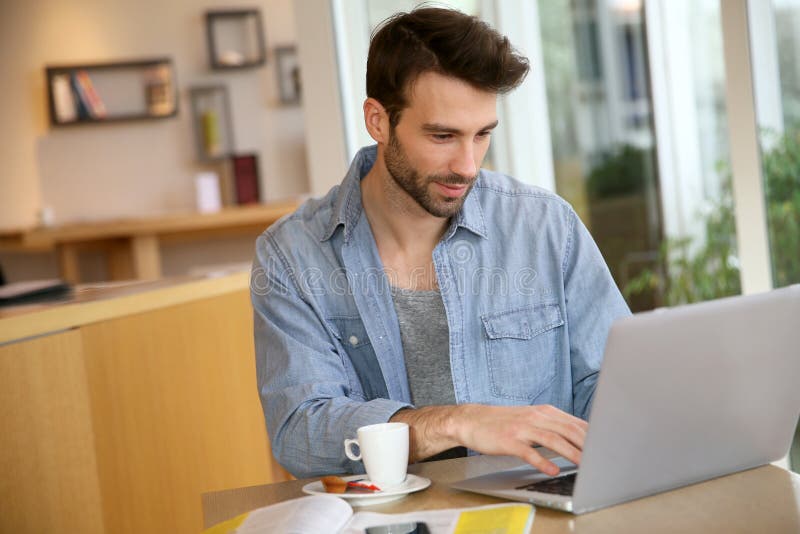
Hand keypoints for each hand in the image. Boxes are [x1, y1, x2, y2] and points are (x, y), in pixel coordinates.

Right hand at [390, 403, 586, 475]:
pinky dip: (542, 461)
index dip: (594, 435)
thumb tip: (580, 438)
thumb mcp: (532, 419)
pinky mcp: (509, 441)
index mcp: (545, 412)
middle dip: (588, 444)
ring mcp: (522, 428)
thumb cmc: (504, 422)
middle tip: (603, 457)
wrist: (473, 420)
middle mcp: (536, 417)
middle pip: (568, 430)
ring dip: (571, 452)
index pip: (575, 423)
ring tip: (585, 464)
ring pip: (552, 439)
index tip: (608, 445)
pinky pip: (529, 452)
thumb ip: (554, 427)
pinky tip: (552, 470)